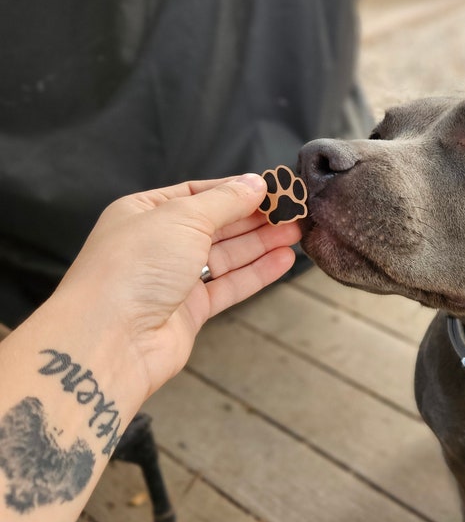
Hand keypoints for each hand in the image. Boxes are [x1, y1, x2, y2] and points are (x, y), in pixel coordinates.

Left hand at [50, 174, 299, 400]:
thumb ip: (225, 201)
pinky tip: (282, 260)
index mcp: (144, 212)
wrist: (111, 338)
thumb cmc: (133, 268)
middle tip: (293, 210)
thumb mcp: (182, 218)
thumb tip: (255, 183)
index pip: (197, 192)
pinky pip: (229, 285)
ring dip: (261, 243)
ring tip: (296, 232)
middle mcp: (157, 244)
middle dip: (254, 217)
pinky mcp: (189, 310)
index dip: (234, 190)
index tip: (272, 188)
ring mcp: (173, 278)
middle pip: (215, 224)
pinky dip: (256, 272)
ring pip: (226, 256)